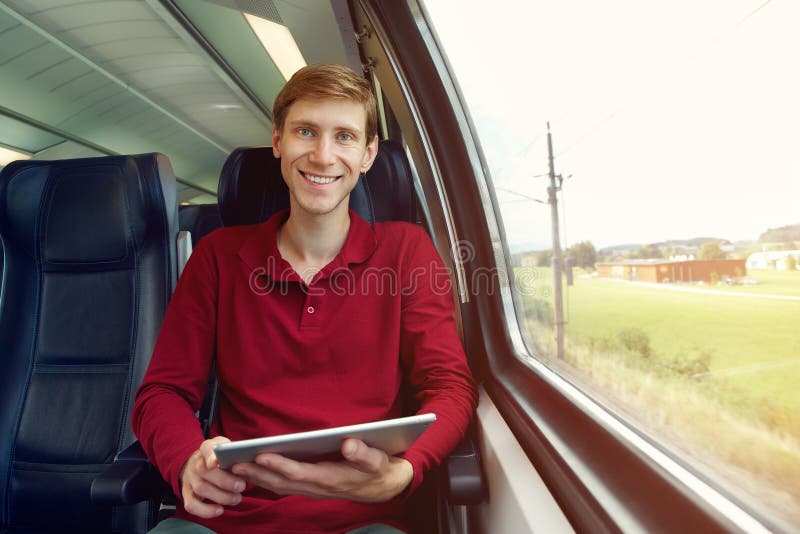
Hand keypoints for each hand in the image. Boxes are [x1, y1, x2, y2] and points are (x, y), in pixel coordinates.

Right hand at [179, 436, 246, 517]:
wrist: (200, 463)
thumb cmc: (221, 457)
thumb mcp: (228, 449)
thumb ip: (235, 453)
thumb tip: (248, 463)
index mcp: (207, 448)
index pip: (207, 448)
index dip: (210, 456)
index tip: (216, 462)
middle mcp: (196, 462)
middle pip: (204, 471)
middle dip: (224, 481)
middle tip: (242, 486)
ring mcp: (190, 479)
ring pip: (200, 488)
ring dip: (221, 496)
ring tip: (237, 498)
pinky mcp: (187, 494)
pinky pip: (191, 505)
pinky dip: (205, 510)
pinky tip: (220, 510)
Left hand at [231, 438, 412, 501]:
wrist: (385, 487)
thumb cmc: (379, 469)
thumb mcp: (378, 460)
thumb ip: (363, 453)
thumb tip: (348, 443)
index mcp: (332, 479)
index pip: (300, 473)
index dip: (279, 465)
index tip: (261, 454)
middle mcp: (319, 487)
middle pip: (282, 482)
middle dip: (258, 473)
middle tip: (234, 464)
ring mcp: (313, 490)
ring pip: (280, 486)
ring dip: (257, 478)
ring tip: (235, 467)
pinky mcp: (312, 487)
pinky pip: (284, 486)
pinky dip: (266, 480)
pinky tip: (253, 471)